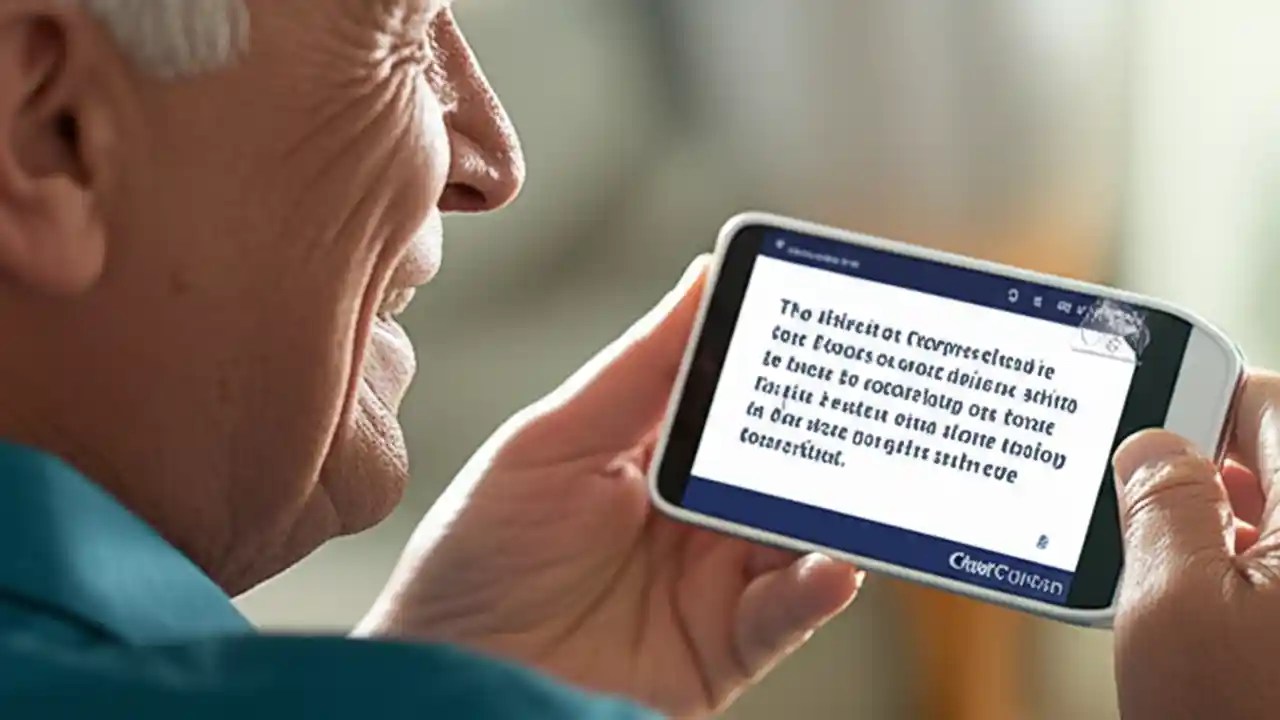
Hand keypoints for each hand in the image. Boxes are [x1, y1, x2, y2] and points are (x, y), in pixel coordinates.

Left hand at [359, 258, 861, 717]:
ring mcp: (716, 578)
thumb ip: (637, 371)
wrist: (451, 675)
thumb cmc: (480, 554)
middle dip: (829, 428)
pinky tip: (830, 563)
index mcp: (656, 450)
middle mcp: (697, 511)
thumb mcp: (552, 443)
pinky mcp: (727, 646)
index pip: (736, 392)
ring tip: (870, 478)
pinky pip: (787, 614)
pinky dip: (817, 588)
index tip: (827, 311)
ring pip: (801, 531)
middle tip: (876, 392)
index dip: (779, 354)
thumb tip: (703, 277)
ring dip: (838, 507)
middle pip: (782, 460)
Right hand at [1111, 371, 1279, 719]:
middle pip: (1262, 464)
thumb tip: (1150, 444)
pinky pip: (1261, 579)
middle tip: (1121, 505)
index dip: (1193, 395)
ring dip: (1191, 534)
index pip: (1266, 403)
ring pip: (1257, 525)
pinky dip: (1210, 580)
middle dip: (1182, 475)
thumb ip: (1160, 503)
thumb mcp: (1175, 608)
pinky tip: (1167, 614)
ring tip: (1138, 572)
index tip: (1135, 404)